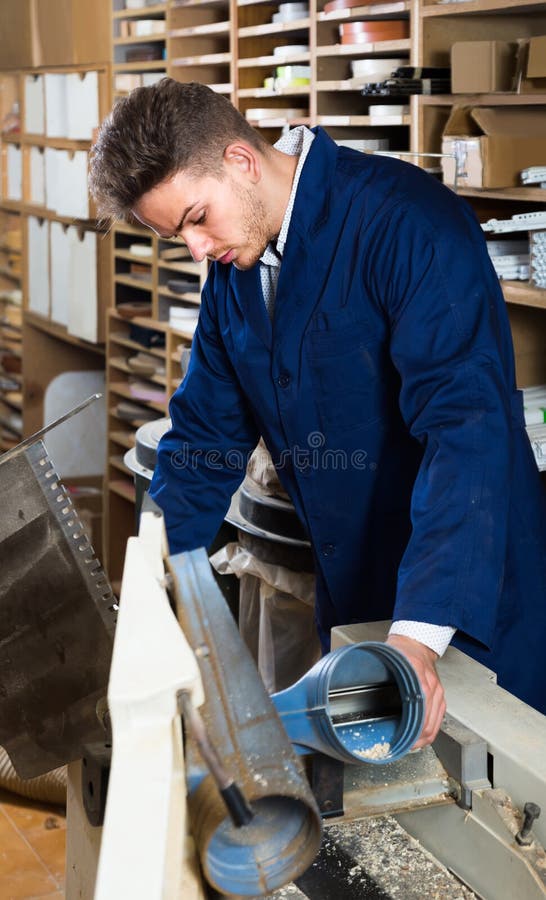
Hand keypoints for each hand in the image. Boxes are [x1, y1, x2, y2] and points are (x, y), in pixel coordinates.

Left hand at [386, 633, 445, 748]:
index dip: (411, 727)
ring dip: (424, 737)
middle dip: (416, 738)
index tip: (401, 737)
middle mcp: (430, 684)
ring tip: (411, 745)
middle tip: (404, 746)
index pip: (419, 707)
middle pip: (428, 720)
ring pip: (435, 722)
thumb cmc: (401, 652)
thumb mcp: (387, 661)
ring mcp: (437, 691)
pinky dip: (431, 730)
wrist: (416, 645)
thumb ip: (377, 674)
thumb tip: (360, 687)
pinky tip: (422, 736)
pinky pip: (439, 718)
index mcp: (416, 674)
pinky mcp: (440, 695)